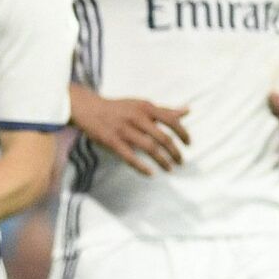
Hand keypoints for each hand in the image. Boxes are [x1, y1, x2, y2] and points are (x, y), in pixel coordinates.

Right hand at [73, 90, 190, 174]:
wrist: (89, 108)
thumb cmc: (119, 108)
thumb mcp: (142, 105)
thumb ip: (164, 110)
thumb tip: (188, 111)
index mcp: (146, 107)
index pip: (171, 120)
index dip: (182, 133)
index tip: (188, 144)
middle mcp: (136, 117)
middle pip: (162, 137)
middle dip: (174, 151)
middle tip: (180, 161)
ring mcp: (124, 130)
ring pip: (149, 148)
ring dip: (162, 160)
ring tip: (169, 168)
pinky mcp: (112, 141)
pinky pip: (129, 157)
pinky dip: (141, 167)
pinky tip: (150, 173)